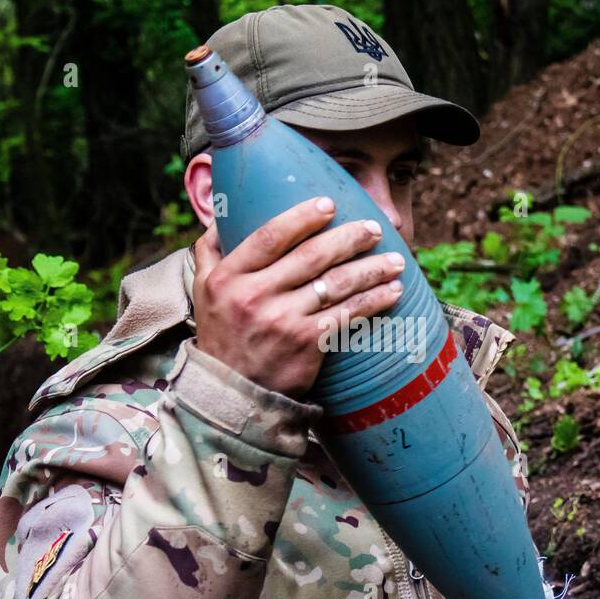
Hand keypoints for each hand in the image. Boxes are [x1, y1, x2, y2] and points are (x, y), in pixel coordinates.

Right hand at [191, 196, 406, 398]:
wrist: (231, 394)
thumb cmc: (222, 335)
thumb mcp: (203, 290)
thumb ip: (210, 251)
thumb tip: (221, 216)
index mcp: (229, 276)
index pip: (270, 236)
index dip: (302, 217)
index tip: (329, 204)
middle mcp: (255, 295)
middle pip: (311, 256)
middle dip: (350, 238)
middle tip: (374, 228)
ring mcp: (282, 320)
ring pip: (336, 284)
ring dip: (372, 269)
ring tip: (396, 260)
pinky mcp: (305, 344)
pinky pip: (347, 315)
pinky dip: (374, 301)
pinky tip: (393, 291)